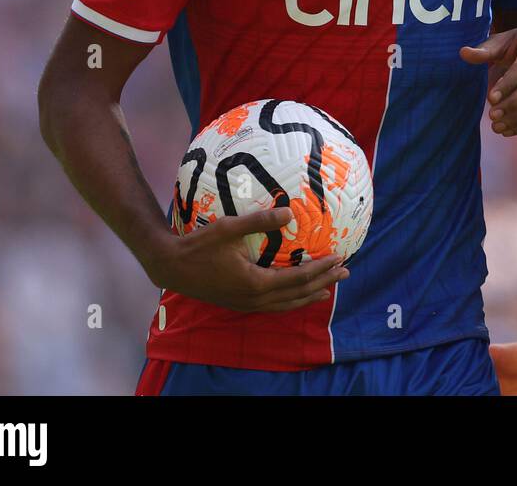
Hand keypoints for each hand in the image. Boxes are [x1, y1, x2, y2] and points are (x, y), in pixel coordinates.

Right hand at [144, 208, 348, 312]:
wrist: (170, 266)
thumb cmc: (199, 245)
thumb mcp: (230, 228)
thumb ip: (260, 220)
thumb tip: (289, 211)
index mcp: (255, 283)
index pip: (298, 279)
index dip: (321, 269)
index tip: (339, 257)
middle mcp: (254, 299)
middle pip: (297, 295)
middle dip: (324, 283)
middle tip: (346, 272)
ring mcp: (246, 304)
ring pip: (286, 305)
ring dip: (309, 295)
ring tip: (328, 288)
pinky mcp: (239, 303)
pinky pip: (274, 305)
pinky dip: (291, 300)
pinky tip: (296, 293)